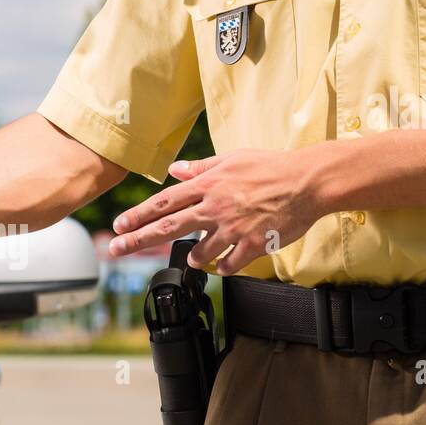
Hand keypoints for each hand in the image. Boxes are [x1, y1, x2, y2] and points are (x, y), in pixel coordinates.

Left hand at [108, 148, 327, 275]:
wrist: (308, 181)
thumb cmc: (272, 167)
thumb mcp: (232, 158)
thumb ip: (201, 167)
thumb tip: (174, 169)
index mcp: (208, 185)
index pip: (164, 202)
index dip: (137, 215)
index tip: (118, 225)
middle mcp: (215, 207)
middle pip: (168, 227)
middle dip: (137, 240)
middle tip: (117, 249)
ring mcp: (232, 228)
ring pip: (199, 253)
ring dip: (194, 257)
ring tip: (198, 255)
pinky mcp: (252, 244)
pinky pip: (228, 265)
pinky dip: (223, 266)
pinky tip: (225, 262)